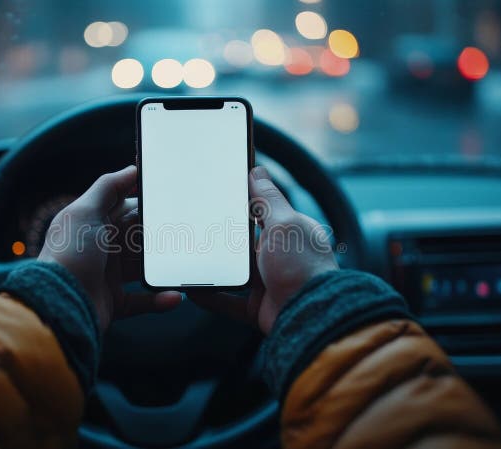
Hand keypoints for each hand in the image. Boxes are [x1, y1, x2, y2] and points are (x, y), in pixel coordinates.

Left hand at [38, 166, 180, 331]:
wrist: (59, 304)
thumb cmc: (70, 254)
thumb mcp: (85, 211)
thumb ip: (108, 186)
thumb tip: (132, 169)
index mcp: (94, 224)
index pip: (127, 209)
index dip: (148, 206)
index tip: (173, 202)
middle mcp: (101, 248)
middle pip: (139, 238)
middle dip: (160, 237)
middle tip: (187, 233)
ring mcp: (108, 276)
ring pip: (144, 267)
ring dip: (163, 267)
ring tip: (183, 264)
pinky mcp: (114, 302)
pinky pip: (143, 300)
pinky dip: (159, 298)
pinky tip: (174, 295)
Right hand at [191, 166, 338, 333]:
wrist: (310, 316)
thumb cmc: (303, 267)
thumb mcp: (285, 223)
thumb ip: (268, 199)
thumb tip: (258, 171)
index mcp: (290, 232)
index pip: (262, 211)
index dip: (242, 202)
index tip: (217, 194)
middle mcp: (280, 256)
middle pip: (244, 242)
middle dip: (222, 236)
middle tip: (195, 224)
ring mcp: (268, 283)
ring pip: (234, 271)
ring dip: (213, 266)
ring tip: (190, 254)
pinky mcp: (257, 307)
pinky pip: (227, 300)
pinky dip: (210, 296)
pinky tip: (193, 288)